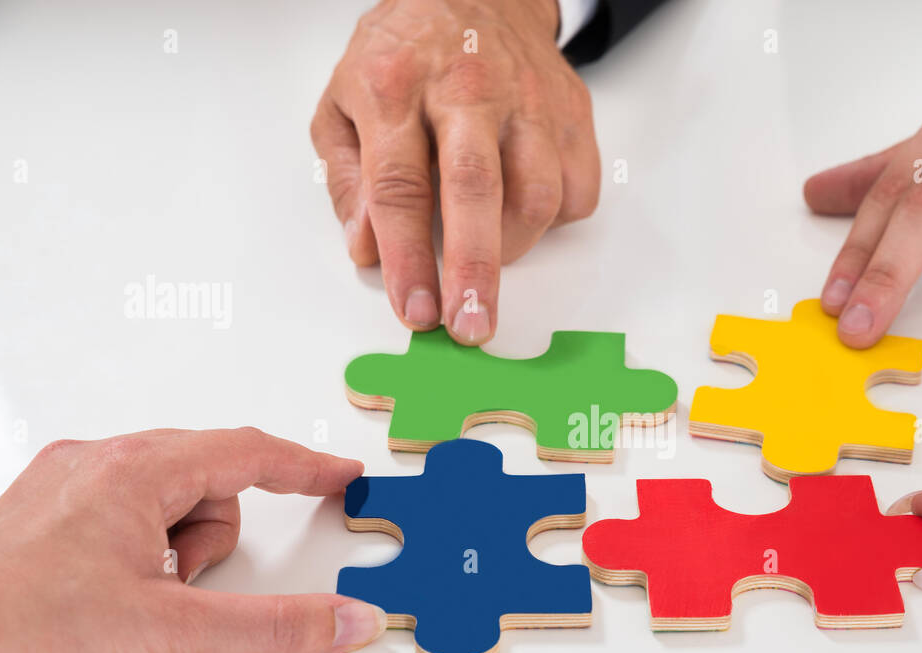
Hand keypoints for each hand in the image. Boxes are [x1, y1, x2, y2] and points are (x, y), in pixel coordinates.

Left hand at [0, 429, 386, 652]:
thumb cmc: (17, 636)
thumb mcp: (170, 633)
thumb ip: (272, 626)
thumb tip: (341, 619)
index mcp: (130, 470)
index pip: (247, 452)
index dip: (305, 467)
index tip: (341, 476)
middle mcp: (95, 464)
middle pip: (205, 484)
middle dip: (211, 542)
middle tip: (182, 593)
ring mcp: (65, 491)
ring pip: (164, 506)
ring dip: (173, 558)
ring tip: (133, 608)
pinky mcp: (44, 521)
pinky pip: (125, 522)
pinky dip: (141, 558)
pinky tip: (110, 603)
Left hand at [311, 0, 599, 344]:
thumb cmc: (406, 56)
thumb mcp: (344, 102)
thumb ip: (348, 179)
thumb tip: (367, 248)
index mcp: (396, 85)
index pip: (400, 187)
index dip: (407, 258)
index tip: (414, 311)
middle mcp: (466, 88)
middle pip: (476, 191)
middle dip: (474, 271)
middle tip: (470, 327)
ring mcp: (527, 99)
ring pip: (537, 196)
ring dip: (511, 248)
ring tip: (487, 260)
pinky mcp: (571, 111)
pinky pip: (577, 190)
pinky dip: (553, 220)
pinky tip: (522, 212)